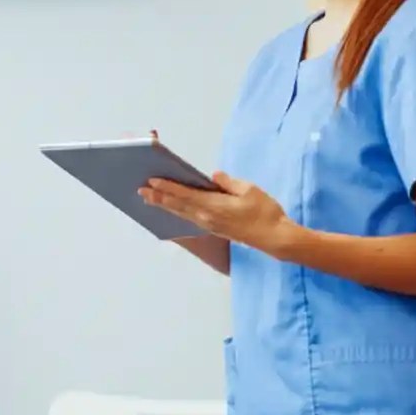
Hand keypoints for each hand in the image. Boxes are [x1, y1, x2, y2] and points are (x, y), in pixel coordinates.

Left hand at [139, 171, 296, 253]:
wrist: (274, 238)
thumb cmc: (265, 212)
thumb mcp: (249, 190)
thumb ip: (228, 182)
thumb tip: (213, 176)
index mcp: (213, 206)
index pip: (184, 194)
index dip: (166, 187)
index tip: (152, 181)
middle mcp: (206, 217)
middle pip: (177, 205)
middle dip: (158, 197)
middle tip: (141, 190)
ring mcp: (209, 225)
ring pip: (181, 213)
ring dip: (164, 205)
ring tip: (149, 199)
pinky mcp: (214, 229)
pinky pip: (189, 218)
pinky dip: (177, 212)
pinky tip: (173, 209)